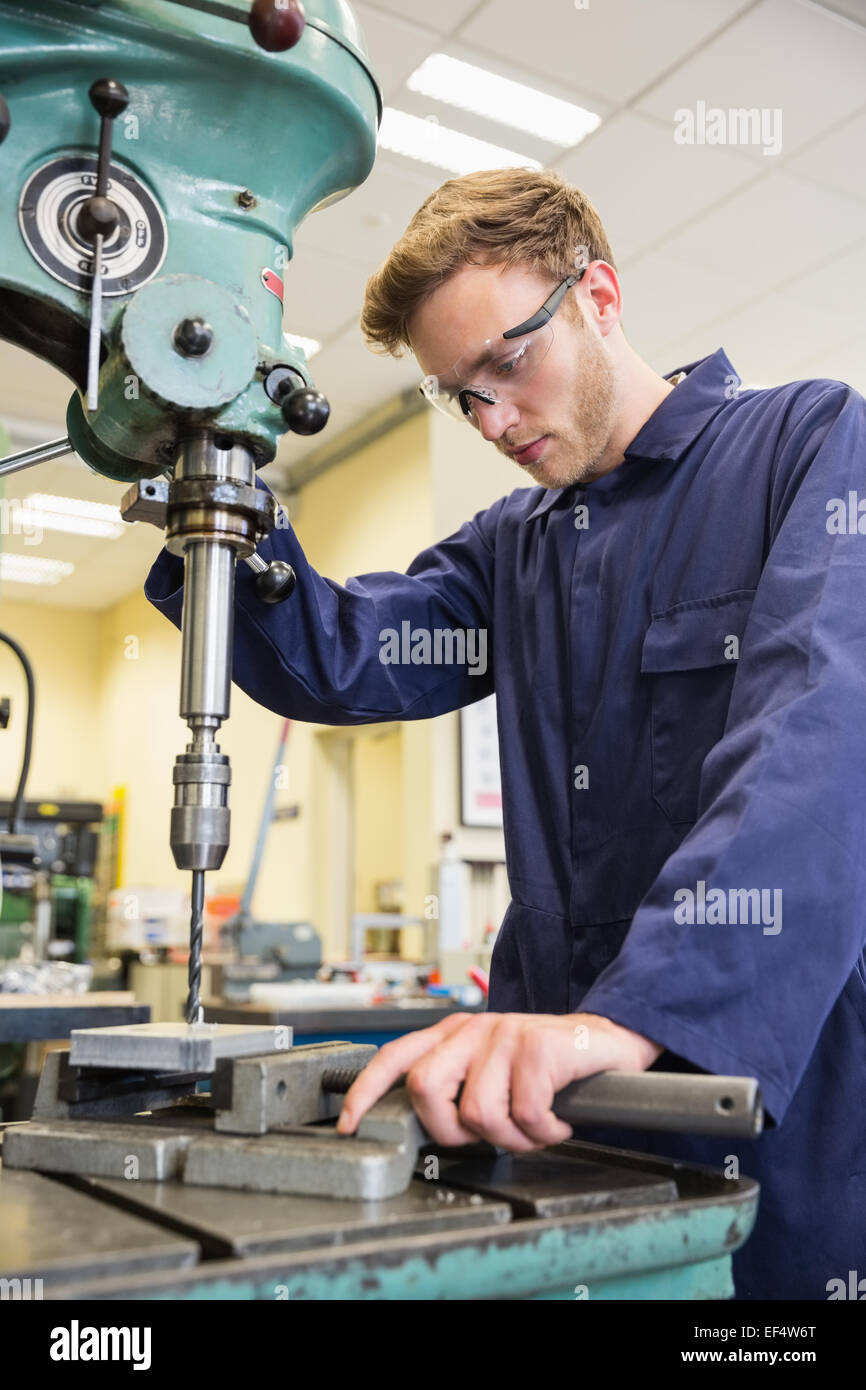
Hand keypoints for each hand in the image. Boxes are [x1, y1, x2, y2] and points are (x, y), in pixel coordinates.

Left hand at [336, 1011, 662, 1151]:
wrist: (606, 1040)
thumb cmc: (546, 1065)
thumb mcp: (490, 1068)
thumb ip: (456, 1086)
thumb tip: (425, 1127)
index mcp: (452, 1034)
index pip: (394, 1058)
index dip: (365, 1094)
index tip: (350, 1127)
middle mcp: (473, 1029)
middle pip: (425, 1087)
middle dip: (450, 1130)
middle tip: (485, 1137)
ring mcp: (505, 1034)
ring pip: (478, 1111)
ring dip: (511, 1137)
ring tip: (532, 1129)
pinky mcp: (537, 1045)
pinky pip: (525, 1113)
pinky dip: (544, 1132)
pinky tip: (556, 1122)